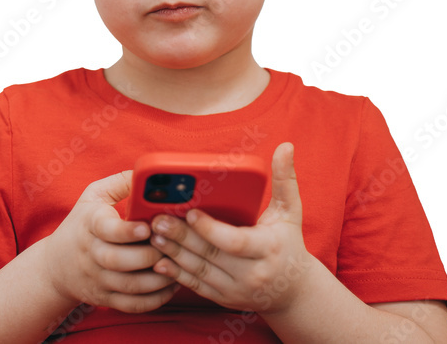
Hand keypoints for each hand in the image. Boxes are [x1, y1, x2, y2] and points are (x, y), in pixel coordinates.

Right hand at [45, 170, 178, 312]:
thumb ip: (121, 182)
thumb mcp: (93, 196)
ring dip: (158, 279)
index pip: (106, 229)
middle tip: (172, 245)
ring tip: (178, 265)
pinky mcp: (106, 298)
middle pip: (119, 260)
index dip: (128, 230)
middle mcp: (92, 254)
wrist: (55, 266)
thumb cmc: (81, 224)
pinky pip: (133, 304)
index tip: (148, 226)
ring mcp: (98, 279)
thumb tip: (148, 174)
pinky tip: (171, 285)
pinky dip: (155, 299)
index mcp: (90, 225)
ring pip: (130, 285)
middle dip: (150, 254)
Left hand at [148, 142, 312, 314]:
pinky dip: (176, 274)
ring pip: (198, 271)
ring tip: (153, 234)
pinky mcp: (223, 299)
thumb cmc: (289, 243)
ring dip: (173, 253)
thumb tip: (285, 146)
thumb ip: (285, 179)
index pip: (234, 241)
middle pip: (210, 254)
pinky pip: (196, 286)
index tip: (190, 211)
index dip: (209, 228)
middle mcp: (251, 273)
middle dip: (181, 236)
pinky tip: (159, 260)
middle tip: (158, 219)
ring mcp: (236, 289)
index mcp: (267, 248)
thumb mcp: (290, 212)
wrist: (293, 292)